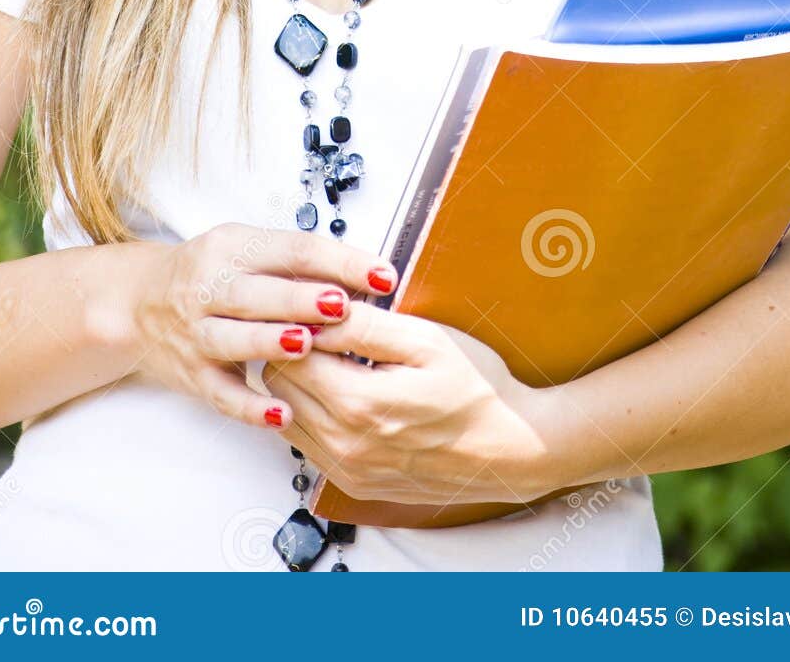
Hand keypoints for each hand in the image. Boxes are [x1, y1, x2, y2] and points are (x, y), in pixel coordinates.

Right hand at [106, 224, 398, 429]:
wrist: (137, 302)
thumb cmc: (212, 273)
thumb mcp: (247, 249)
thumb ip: (296, 262)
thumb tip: (363, 276)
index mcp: (234, 248)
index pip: (293, 250)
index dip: (340, 261)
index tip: (381, 275)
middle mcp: (210, 286)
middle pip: (258, 292)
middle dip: (301, 298)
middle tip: (341, 305)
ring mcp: (198, 332)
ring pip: (234, 338)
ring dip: (271, 342)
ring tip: (308, 344)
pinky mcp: (192, 374)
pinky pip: (222, 393)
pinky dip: (251, 406)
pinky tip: (283, 413)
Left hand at [260, 300, 556, 505]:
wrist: (512, 449)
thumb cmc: (478, 389)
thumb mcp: (427, 340)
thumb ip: (365, 326)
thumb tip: (316, 311)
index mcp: (358, 404)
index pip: (287, 356)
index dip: (293, 323)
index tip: (310, 306)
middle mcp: (344, 445)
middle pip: (277, 388)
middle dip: (289, 351)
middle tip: (318, 327)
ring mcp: (347, 470)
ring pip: (286, 418)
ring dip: (296, 386)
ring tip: (331, 359)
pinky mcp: (354, 484)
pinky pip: (307, 445)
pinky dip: (311, 416)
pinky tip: (342, 393)